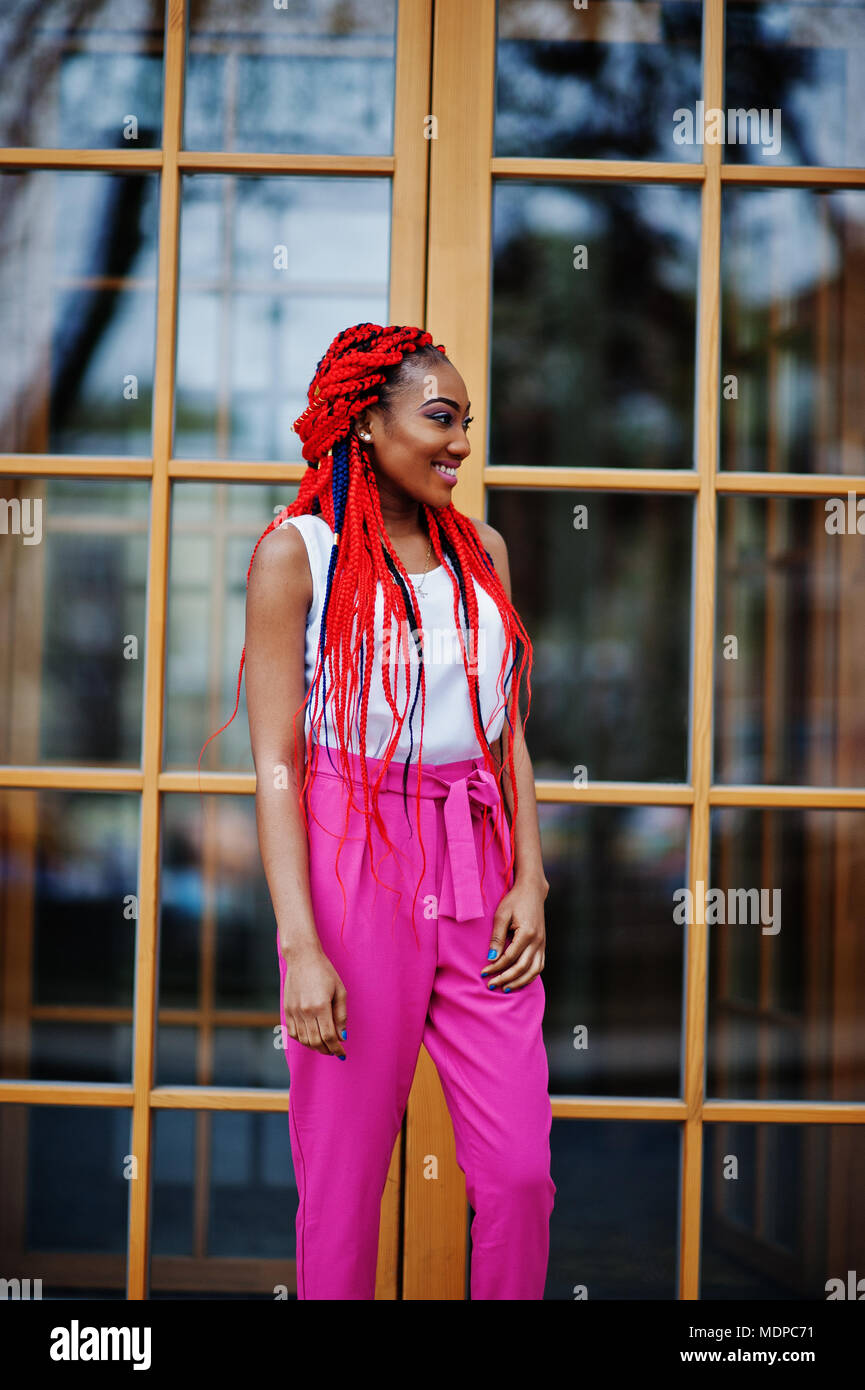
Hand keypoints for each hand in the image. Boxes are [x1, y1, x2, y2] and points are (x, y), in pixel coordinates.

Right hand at [282, 943, 347, 1058]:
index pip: (329, 1037)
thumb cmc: (324, 972)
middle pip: (316, 1041)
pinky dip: (302, 1040)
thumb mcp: (340, 991)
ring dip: (315, 1047)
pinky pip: (293, 1033)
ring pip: (304, 1040)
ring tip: (324, 1046)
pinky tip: (310, 1038)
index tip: (342, 1054)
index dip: (337, 1049)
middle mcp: (305, 1011)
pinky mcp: (286, 1010)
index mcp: (320, 1006)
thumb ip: (341, 1015)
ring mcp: (293, 1011)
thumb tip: (342, 1036)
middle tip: (334, 1052)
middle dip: (327, 1050)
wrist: (302, 958)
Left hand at [481, 878, 546, 990]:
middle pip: (522, 968)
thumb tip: (491, 958)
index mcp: (526, 933)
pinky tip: (518, 980)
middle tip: (491, 985)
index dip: (495, 968)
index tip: (483, 972)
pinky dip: (529, 976)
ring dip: (519, 982)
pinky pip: (539, 966)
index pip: (509, 958)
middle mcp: (537, 941)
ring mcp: (542, 944)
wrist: (532, 891)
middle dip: (506, 979)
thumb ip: (497, 937)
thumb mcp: (501, 915)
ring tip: (505, 988)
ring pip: (534, 971)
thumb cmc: (514, 901)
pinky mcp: (543, 945)